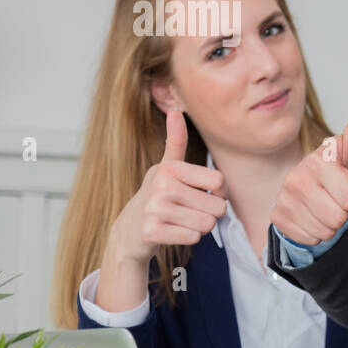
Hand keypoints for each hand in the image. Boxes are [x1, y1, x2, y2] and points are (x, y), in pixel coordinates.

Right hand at [107, 107, 227, 263]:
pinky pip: (194, 238)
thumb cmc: (156, 197)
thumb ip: (175, 141)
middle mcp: (161, 186)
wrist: (128, 231)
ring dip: (199, 226)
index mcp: (169, 169)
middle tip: (188, 210)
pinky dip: (188, 237)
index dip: (218, 192)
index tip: (203, 193)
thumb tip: (175, 110)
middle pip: (217, 207)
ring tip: (180, 220)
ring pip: (207, 224)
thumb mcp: (165, 167)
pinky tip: (172, 232)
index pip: (218, 181)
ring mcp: (155, 210)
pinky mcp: (152, 232)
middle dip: (209, 213)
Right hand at [270, 66, 347, 244]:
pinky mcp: (277, 220)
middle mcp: (295, 179)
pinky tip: (312, 217)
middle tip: (338, 197)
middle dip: (346, 212)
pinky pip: (311, 240)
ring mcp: (283, 200)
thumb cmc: (342, 168)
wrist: (320, 195)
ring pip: (327, 231)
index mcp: (318, 159)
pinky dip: (317, 234)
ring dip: (333, 224)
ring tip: (327, 206)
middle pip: (341, 216)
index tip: (347, 182)